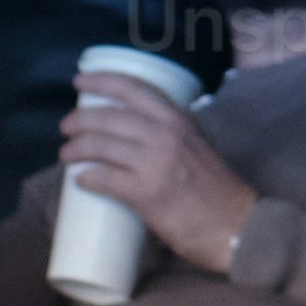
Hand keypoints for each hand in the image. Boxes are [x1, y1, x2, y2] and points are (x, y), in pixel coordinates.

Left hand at [58, 67, 258, 275]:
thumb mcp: (197, 147)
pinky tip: (80, 180)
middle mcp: (166, 135)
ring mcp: (155, 163)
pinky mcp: (147, 194)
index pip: (133, 88)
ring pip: (102, 146)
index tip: (79, 80)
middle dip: (79, 120)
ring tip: (66, 154)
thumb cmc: (218, 192)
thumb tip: (137, 141)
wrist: (239, 226)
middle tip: (66, 128)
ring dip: (76, 148)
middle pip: (109, 117)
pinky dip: (88, 178)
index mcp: (178, 120)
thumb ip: (171, 138)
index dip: (101, 80)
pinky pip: (106, 179)